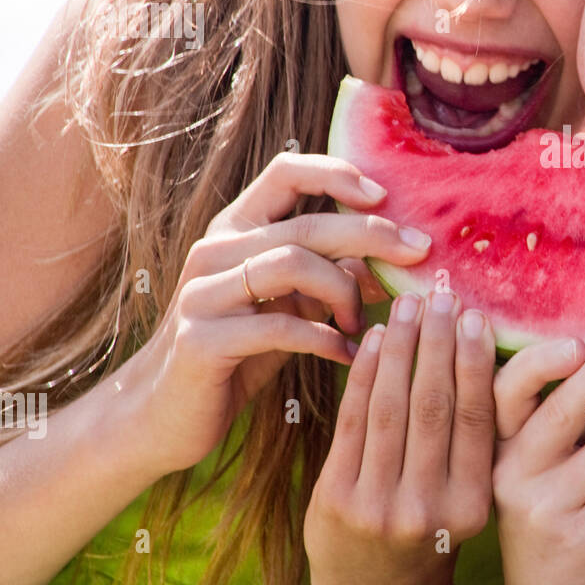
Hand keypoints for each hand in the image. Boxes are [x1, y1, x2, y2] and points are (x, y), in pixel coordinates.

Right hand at [119, 152, 431, 476]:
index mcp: (235, 230)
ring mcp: (203, 293)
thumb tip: (393, 257)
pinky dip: (325, 338)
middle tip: (419, 251)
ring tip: (361, 322)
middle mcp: (215, 251)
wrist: (165, 412)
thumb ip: (331, 277)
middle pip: (305, 224)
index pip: (285, 172)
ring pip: (293, 264)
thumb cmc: (239, 352)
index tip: (383, 194)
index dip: (336, 173)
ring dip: (344, 291)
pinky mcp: (202, 339)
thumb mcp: (289, 306)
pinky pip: (281, 327)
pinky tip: (347, 353)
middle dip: (372, 234)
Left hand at [304, 292, 494, 584]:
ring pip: (392, 408)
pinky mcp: (335, 498)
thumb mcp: (465, 499)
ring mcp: (378, 503)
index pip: (476, 419)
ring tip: (409, 306)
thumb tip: (483, 352)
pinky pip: (353, 421)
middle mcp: (426, 507)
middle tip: (444, 295)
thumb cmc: (428, 529)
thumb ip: (473, 441)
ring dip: (402, 348)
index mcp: (470, 505)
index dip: (476, 363)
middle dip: (438, 343)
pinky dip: (365, 374)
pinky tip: (375, 339)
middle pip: (434, 406)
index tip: (476, 316)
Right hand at [492, 336, 584, 584]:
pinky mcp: (583, 537)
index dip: (539, 362)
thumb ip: (564, 415)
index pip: (503, 390)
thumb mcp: (538, 466)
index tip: (579, 338)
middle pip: (559, 411)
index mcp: (497, 445)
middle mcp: (512, 473)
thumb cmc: (551, 513)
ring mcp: (546, 507)